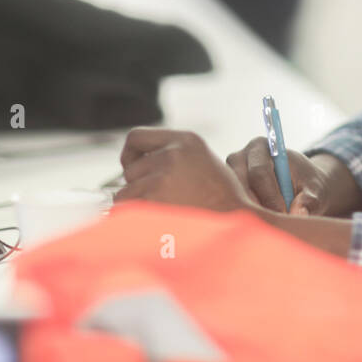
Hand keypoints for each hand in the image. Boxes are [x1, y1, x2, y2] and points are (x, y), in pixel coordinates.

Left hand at [117, 128, 254, 211]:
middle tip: (163, 200)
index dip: (130, 154)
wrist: (236, 224)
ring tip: (166, 213)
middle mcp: (172, 154)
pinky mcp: (154, 202)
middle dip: (139, 187)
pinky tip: (160, 223)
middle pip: (130, 170)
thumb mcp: (204, 162)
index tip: (133, 166)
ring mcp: (162, 178)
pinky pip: (128, 212)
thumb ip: (174, 155)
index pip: (136, 137)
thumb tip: (136, 164)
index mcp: (187, 140)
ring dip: (139, 206)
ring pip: (125, 193)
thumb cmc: (224, 200)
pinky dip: (137, 221)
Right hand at [224, 140, 361, 216]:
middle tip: (275, 226)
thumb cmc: (308, 186)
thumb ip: (310, 200)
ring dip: (251, 216)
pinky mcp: (226, 193)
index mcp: (262, 147)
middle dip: (259, 208)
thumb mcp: (316, 191)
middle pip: (241, 187)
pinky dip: (245, 220)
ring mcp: (229, 176)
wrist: (300, 189)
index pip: (259, 172)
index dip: (271, 196)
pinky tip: (259, 227)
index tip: (284, 214)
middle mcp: (240, 158)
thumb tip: (299, 213)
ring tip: (269, 227)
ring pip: (234, 201)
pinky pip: (231, 210)